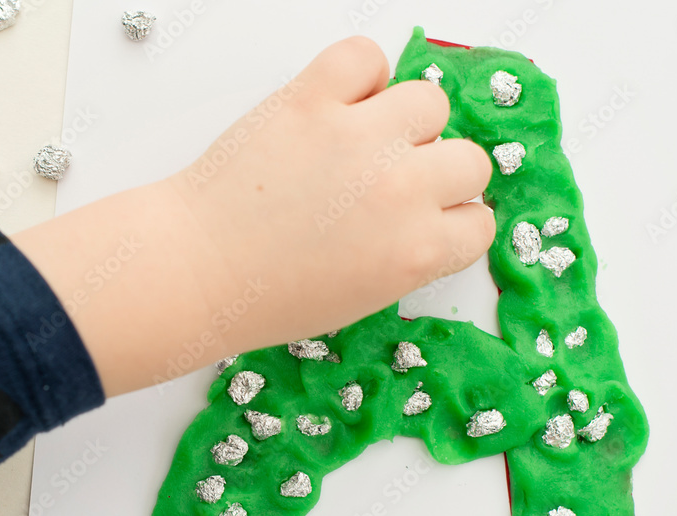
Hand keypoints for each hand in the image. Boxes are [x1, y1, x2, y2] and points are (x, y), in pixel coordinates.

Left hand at [167, 36, 494, 354]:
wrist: (198, 270)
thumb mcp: (362, 296)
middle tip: (392, 181)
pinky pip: (367, 57)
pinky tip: (337, 102)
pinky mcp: (313, 100)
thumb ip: (409, 253)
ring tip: (361, 139)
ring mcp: (361, 140)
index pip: (479, 220)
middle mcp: (403, 192)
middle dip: (436, 172)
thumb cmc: (267, 296)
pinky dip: (358, 73)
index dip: (449, 218)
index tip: (424, 216)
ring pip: (430, 102)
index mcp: (419, 252)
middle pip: (470, 159)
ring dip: (403, 120)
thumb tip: (428, 210)